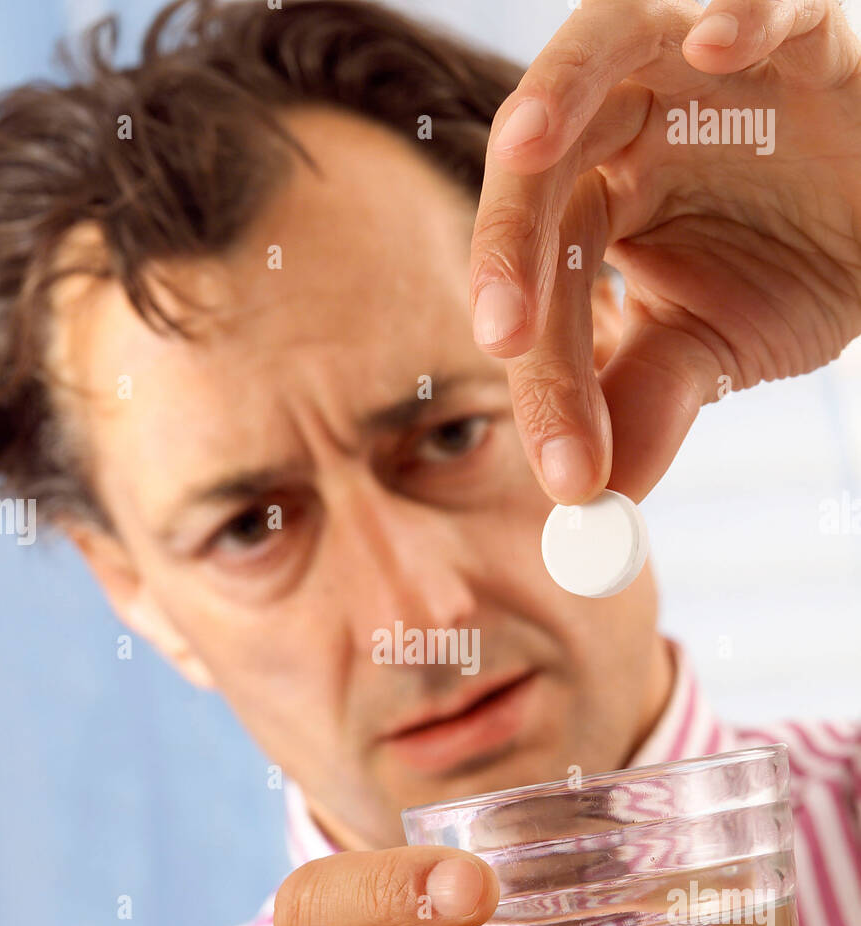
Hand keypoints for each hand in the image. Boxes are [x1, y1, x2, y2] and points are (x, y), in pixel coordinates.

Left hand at [470, 0, 860, 503]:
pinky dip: (740, 13)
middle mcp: (628, 121)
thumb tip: (589, 499)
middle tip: (504, 335)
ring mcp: (700, 63)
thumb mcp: (715, 344)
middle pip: (536, 165)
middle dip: (508, 249)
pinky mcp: (800, 28)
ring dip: (557, 92)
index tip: (568, 475)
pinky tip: (715, 46)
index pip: (543, 282)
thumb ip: (648, 400)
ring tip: (523, 144)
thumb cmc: (790, 263)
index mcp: (596, 200)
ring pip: (603, 41)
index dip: (551, 379)